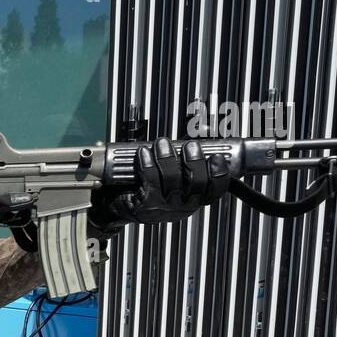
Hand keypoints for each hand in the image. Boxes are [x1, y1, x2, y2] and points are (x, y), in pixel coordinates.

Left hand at [91, 138, 230, 228]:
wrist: (117, 203)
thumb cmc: (148, 185)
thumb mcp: (172, 173)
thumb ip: (186, 155)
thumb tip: (201, 130)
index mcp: (195, 198)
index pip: (216, 190)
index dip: (219, 173)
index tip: (216, 157)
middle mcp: (183, 205)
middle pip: (197, 183)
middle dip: (194, 161)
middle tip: (190, 146)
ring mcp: (165, 207)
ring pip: (173, 179)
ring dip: (167, 157)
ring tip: (161, 144)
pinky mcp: (146, 205)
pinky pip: (150, 181)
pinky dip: (147, 164)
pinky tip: (143, 153)